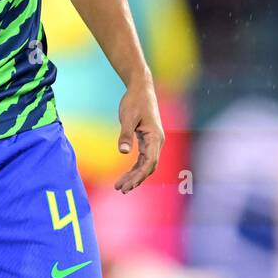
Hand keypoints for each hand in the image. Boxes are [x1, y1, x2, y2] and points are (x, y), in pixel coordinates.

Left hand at [113, 75, 163, 193]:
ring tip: (121, 187)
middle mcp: (157, 142)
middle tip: (121, 189)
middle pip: (148, 167)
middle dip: (135, 179)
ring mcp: (153, 142)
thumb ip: (126, 134)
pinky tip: (126, 175)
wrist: (141, 88)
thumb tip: (123, 152)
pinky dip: (135, 168)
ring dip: (135, 176)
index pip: (149, 163)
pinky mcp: (147, 140)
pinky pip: (143, 158)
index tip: (127, 185)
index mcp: (155, 137)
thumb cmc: (135, 101)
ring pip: (146, 164)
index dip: (139, 176)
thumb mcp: (128, 117)